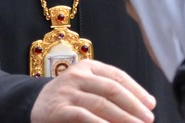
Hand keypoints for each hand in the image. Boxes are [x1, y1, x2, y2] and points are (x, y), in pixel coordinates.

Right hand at [31, 60, 155, 122]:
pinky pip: (84, 117)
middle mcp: (77, 76)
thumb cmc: (69, 99)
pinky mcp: (60, 110)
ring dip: (123, 118)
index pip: (117, 76)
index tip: (151, 104)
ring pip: (101, 104)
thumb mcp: (87, 87)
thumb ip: (110, 92)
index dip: (137, 90)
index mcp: (88, 67)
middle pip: (112, 89)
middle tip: (148, 119)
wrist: (33, 106)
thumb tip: (146, 104)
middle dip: (133, 105)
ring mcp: (67, 92)